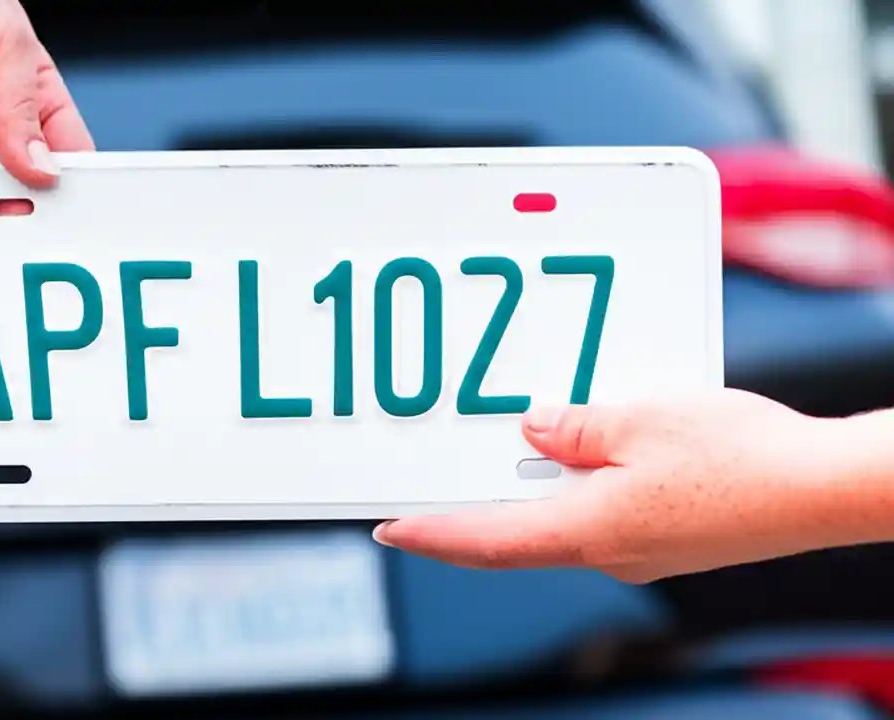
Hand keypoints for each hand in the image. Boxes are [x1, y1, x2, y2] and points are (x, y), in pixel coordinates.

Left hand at [374, 389, 870, 583]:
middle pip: (518, 532)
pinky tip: (581, 450)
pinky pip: (602, 510)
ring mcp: (641, 549)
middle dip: (472, 508)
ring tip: (502, 449)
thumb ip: (575, 426)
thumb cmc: (743, 458)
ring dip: (528, 490)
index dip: (432, 533)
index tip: (388, 527)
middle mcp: (609, 552)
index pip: (487, 540)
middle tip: (430, 482)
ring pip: (562, 518)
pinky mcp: (669, 537)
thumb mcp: (642, 420)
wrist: (825, 490)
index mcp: (590, 530)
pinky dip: (575, 485)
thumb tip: (533, 429)